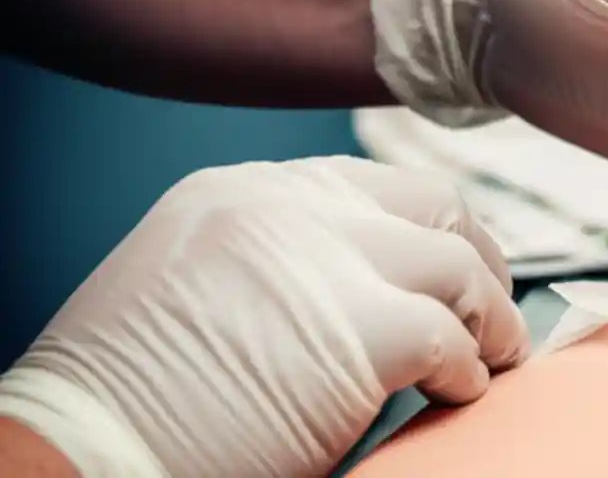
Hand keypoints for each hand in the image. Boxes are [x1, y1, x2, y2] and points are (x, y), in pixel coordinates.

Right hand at [0, 157, 527, 475]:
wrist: (83, 456)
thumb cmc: (138, 400)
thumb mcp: (205, 287)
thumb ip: (291, 262)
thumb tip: (386, 283)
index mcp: (247, 191)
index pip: (375, 186)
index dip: (432, 229)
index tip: (458, 271)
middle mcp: (288, 204)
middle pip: (433, 203)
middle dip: (479, 257)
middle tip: (495, 311)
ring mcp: (325, 256)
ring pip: (456, 264)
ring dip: (489, 318)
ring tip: (490, 360)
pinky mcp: (359, 327)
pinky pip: (452, 339)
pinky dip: (468, 371)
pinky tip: (455, 394)